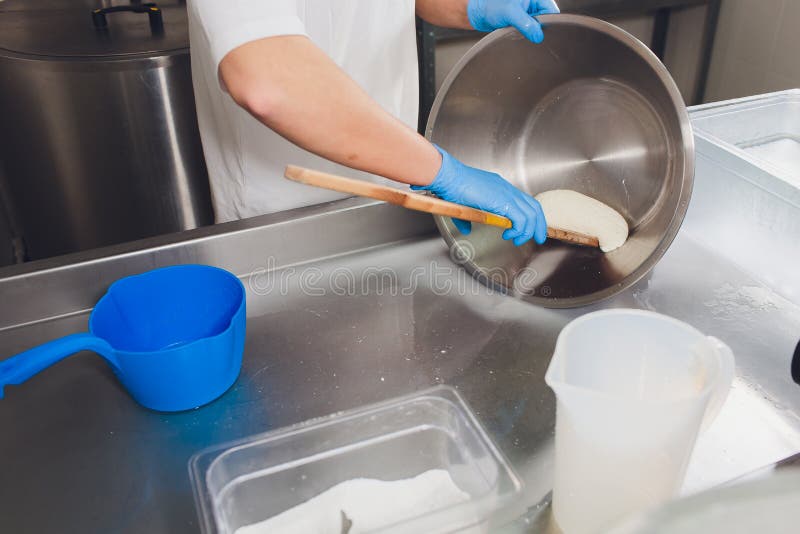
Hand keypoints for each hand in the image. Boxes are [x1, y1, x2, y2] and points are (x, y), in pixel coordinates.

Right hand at [412, 146, 546, 245]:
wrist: (448, 177)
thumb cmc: (451, 187)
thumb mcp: (462, 206)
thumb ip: (468, 219)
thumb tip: (467, 230)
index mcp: (499, 188)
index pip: (524, 201)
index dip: (530, 216)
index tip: (529, 228)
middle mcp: (507, 189)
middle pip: (533, 206)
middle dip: (538, 224)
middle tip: (538, 237)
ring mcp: (507, 194)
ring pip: (531, 213)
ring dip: (528, 230)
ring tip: (519, 240)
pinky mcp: (504, 201)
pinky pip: (521, 219)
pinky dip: (519, 230)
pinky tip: (509, 235)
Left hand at [467, 0, 559, 42]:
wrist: (479, 14)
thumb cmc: (491, 7)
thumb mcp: (511, 14)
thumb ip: (526, 25)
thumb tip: (538, 36)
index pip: (551, 10)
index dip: (549, 22)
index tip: (541, 32)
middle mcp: (533, 3)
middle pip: (546, 19)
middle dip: (538, 28)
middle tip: (526, 30)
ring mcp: (528, 12)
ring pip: (537, 26)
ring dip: (530, 31)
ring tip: (517, 29)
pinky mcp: (523, 20)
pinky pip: (530, 29)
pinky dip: (525, 33)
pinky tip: (516, 31)